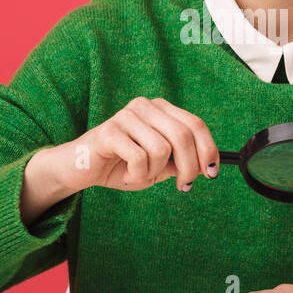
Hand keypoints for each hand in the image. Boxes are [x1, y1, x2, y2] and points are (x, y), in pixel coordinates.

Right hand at [57, 96, 220, 192]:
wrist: (80, 169)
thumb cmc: (121, 166)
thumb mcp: (159, 167)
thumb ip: (180, 162)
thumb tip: (206, 166)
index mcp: (160, 109)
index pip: (195, 124)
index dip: (209, 150)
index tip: (211, 173)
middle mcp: (145, 106)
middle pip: (183, 135)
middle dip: (189, 167)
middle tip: (183, 186)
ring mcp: (126, 116)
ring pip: (162, 149)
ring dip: (154, 173)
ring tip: (139, 175)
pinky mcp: (109, 131)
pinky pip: (139, 157)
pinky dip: (137, 175)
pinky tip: (126, 174)